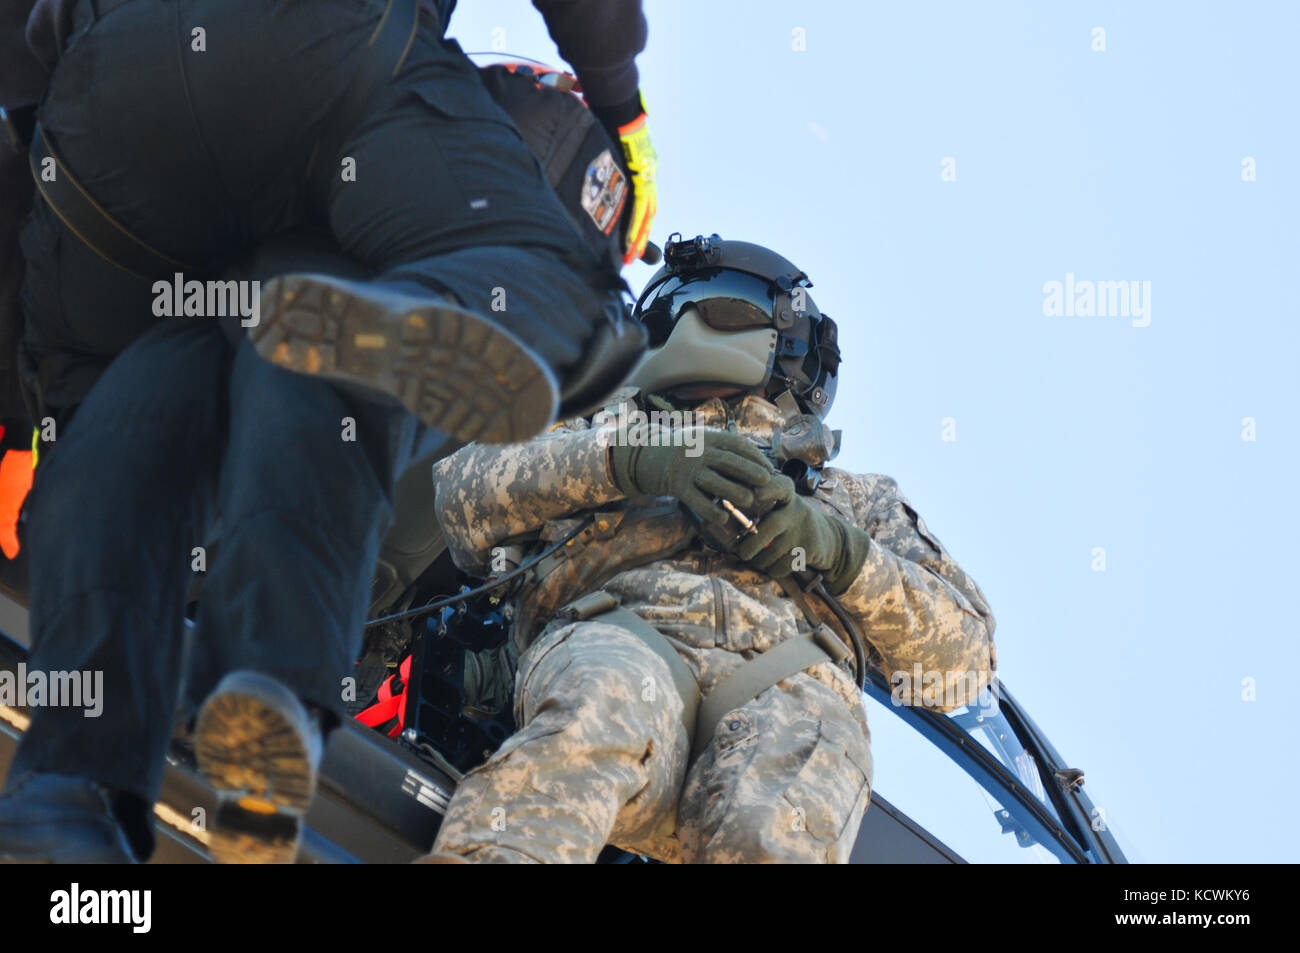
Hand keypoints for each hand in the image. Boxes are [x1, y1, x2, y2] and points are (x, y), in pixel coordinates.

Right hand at [609, 428, 771, 524]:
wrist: (646, 454)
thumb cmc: (683, 449)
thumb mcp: (702, 439)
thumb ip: (724, 447)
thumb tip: (757, 460)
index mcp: (708, 437)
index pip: (737, 444)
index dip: (756, 456)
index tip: (770, 469)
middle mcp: (698, 450)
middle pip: (728, 461)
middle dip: (749, 471)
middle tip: (767, 481)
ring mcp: (686, 468)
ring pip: (714, 481)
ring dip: (733, 492)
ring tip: (749, 501)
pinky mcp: (676, 485)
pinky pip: (696, 500)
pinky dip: (711, 510)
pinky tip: (723, 518)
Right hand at [614, 101, 656, 264]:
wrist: (618, 101)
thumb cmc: (609, 112)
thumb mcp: (606, 135)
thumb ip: (600, 147)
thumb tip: (582, 148)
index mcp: (641, 163)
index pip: (642, 196)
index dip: (637, 216)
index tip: (632, 233)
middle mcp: (648, 170)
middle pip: (647, 210)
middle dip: (640, 234)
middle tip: (634, 254)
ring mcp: (647, 174)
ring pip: (646, 214)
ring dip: (639, 237)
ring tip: (631, 256)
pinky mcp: (642, 176)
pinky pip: (640, 209)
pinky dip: (635, 227)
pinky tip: (630, 243)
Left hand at [735, 493, 870, 592]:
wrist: (830, 539)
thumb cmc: (793, 522)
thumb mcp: (784, 507)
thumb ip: (763, 509)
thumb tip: (728, 524)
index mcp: (788, 496)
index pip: (781, 486)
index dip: (769, 488)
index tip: (755, 493)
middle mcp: (797, 510)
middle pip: (772, 525)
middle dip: (752, 543)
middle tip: (742, 553)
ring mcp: (804, 530)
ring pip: (774, 551)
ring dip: (760, 561)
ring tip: (756, 561)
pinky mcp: (810, 549)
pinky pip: (783, 565)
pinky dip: (773, 570)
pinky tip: (772, 567)